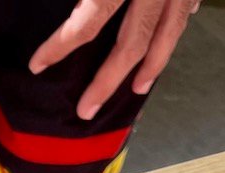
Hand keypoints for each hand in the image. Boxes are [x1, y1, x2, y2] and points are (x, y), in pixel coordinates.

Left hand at [29, 0, 199, 120]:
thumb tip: (65, 9)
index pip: (86, 23)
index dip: (60, 46)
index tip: (37, 66)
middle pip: (132, 44)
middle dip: (107, 81)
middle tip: (86, 110)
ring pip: (169, 32)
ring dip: (153, 65)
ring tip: (138, 88)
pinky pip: (187, 6)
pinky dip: (176, 25)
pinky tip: (166, 39)